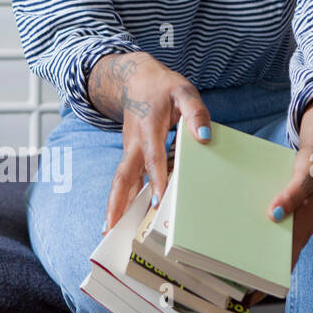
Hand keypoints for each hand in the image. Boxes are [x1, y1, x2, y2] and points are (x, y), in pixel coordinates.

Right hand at [96, 56, 211, 233]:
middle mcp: (134, 144)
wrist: (135, 79)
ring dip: (113, 206)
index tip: (156, 202)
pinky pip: (124, 179)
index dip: (155, 180)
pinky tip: (121, 220)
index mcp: (148, 129)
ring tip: (109, 232)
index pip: (153, 159)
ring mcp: (129, 151)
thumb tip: (204, 135)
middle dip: (116, 202)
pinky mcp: (130, 155)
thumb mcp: (183, 91)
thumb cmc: (162, 87)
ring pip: (119, 181)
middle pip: (122, 177)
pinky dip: (120, 199)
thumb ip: (194, 111)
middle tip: (111, 228)